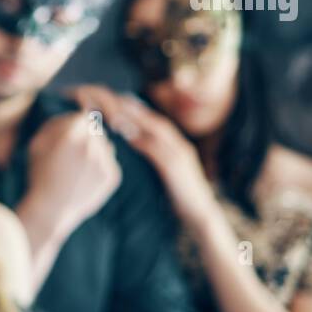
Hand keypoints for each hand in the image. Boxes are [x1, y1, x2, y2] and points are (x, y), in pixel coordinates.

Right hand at [20, 109, 121, 240]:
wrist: (51, 211)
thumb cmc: (40, 175)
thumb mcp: (38, 144)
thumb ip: (56, 123)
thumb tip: (75, 112)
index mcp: (71, 134)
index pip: (84, 116)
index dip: (77, 126)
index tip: (72, 135)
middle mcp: (91, 144)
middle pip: (96, 130)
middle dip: (86, 137)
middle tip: (73, 155)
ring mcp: (104, 160)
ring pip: (105, 146)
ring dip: (94, 151)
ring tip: (77, 169)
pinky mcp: (113, 176)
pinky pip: (110, 163)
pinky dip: (100, 168)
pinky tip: (85, 180)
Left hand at [68, 85, 216, 223]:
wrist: (200, 214)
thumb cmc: (178, 195)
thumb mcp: (162, 171)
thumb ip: (149, 153)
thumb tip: (128, 139)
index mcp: (173, 145)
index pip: (151, 121)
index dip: (133, 109)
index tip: (113, 99)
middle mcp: (177, 144)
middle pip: (153, 119)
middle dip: (132, 107)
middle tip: (110, 96)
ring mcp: (179, 154)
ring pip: (156, 130)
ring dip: (136, 118)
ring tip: (115, 109)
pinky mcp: (177, 168)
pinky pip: (158, 150)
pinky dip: (142, 140)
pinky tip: (127, 135)